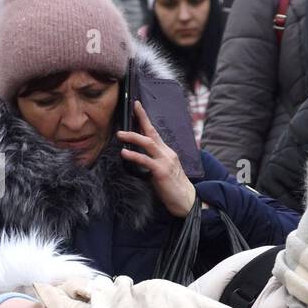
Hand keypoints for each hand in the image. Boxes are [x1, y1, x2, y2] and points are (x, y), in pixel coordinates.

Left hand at [118, 101, 196, 217]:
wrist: (187, 201)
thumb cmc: (173, 188)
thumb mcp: (162, 170)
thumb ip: (152, 161)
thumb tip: (138, 157)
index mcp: (167, 152)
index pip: (155, 132)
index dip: (145, 119)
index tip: (137, 107)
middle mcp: (167, 153)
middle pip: (152, 132)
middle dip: (141, 118)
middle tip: (132, 108)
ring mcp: (165, 161)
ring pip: (148, 143)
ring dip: (133, 136)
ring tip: (120, 134)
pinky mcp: (162, 171)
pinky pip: (145, 160)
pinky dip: (134, 155)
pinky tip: (125, 153)